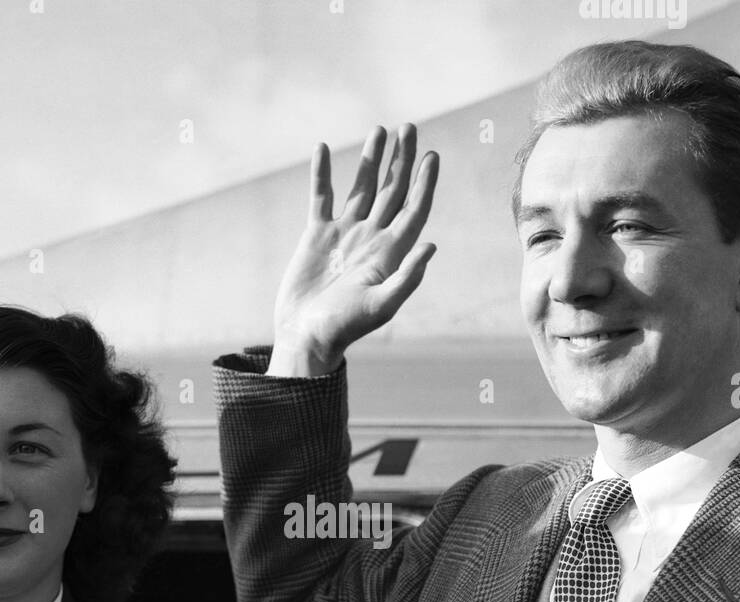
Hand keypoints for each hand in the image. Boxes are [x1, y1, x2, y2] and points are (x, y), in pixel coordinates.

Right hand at [269, 123, 438, 375]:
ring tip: (379, 131)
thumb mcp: (380, 306)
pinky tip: (323, 148)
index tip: (433, 155)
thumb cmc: (344, 327)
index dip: (425, 183)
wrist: (306, 336)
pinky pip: (321, 197)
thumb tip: (432, 245)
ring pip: (361, 188)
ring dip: (370, 160)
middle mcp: (371, 238)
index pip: (413, 210)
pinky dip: (321, 173)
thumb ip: (407, 277)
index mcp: (390, 253)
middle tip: (410, 128)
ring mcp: (344, 234)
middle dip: (402, 160)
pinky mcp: (317, 235)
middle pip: (392, 191)